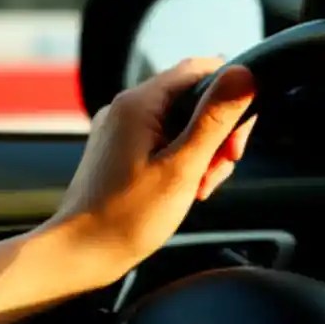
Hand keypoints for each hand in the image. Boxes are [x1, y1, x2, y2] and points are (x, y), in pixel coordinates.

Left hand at [44, 58, 256, 283]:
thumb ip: (215, 119)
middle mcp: (127, 108)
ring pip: (182, 123)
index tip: (239, 133)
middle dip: (218, 132)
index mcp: (139, 103)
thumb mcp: (183, 167)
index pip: (200, 69)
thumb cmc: (128, 217)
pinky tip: (185, 189)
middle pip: (193, 98)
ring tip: (199, 187)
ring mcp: (122, 130)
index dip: (230, 95)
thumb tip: (244, 74)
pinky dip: (184, 161)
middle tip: (221, 168)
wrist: (80, 254)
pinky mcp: (121, 151)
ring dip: (203, 151)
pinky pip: (165, 142)